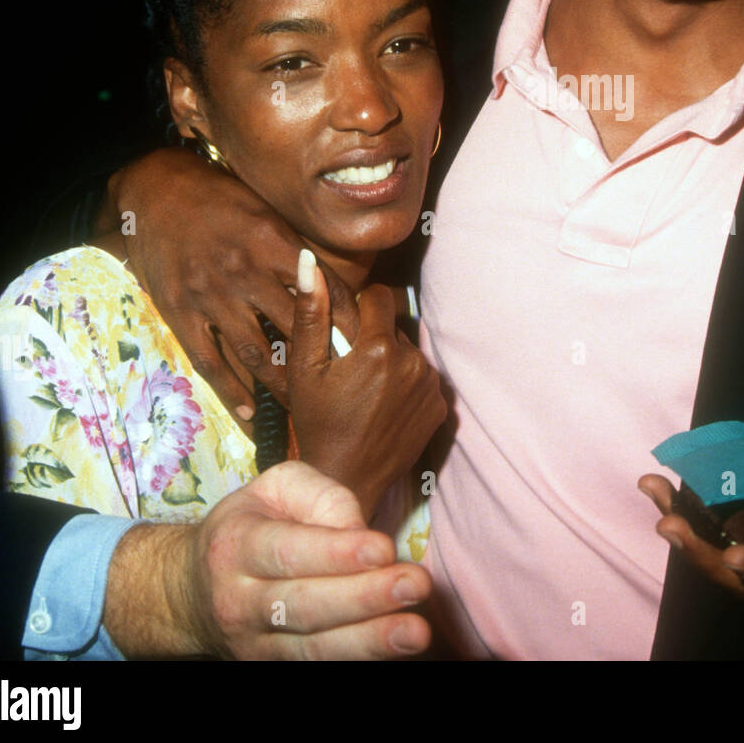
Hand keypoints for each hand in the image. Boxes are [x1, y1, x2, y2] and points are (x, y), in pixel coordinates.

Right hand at [108, 461, 431, 658]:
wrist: (193, 590)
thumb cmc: (252, 524)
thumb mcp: (276, 487)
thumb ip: (322, 495)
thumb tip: (360, 530)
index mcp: (236, 545)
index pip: (288, 552)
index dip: (337, 554)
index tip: (384, 548)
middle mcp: (239, 601)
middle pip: (304, 605)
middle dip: (364, 597)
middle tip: (415, 585)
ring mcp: (253, 644)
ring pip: (312, 649)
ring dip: (368, 642)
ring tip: (414, 632)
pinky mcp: (271, 668)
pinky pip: (314, 669)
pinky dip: (355, 662)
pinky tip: (392, 652)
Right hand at [112, 148, 360, 416]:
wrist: (156, 190)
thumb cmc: (218, 197)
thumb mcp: (264, 210)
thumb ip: (293, 247)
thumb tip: (329, 282)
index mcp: (272, 242)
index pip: (323, 287)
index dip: (347, 317)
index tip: (367, 341)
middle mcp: (245, 271)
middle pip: (295, 326)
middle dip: (323, 359)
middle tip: (346, 385)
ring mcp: (210, 295)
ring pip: (256, 352)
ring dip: (282, 383)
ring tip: (303, 408)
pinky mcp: (179, 313)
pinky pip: (210, 360)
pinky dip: (231, 390)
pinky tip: (250, 412)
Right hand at [287, 250, 446, 521]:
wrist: (345, 480)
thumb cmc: (316, 424)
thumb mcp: (303, 370)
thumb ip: (310, 313)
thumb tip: (309, 263)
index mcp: (380, 348)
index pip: (380, 296)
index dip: (359, 307)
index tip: (344, 331)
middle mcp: (413, 362)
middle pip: (394, 326)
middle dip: (373, 338)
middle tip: (349, 369)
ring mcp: (431, 386)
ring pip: (409, 352)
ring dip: (391, 361)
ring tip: (365, 390)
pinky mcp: (440, 407)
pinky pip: (423, 378)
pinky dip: (406, 384)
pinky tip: (383, 405)